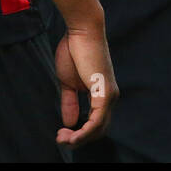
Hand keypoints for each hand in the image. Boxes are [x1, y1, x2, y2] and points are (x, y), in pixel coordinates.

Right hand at [54, 22, 118, 146]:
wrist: (81, 30)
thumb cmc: (74, 50)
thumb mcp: (68, 83)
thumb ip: (69, 102)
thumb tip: (69, 123)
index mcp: (102, 93)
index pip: (96, 122)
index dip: (79, 133)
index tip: (61, 134)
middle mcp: (110, 96)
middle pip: (99, 130)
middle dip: (79, 139)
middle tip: (60, 139)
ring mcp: (109, 95)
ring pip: (99, 129)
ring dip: (79, 139)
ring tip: (62, 138)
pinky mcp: (105, 93)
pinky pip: (97, 121)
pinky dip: (84, 132)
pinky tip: (71, 135)